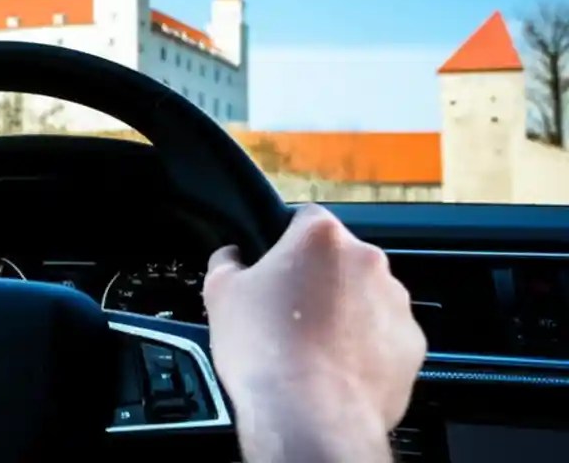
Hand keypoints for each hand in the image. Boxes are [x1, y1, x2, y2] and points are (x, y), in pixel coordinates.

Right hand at [203, 204, 425, 460]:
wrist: (310, 415)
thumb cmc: (266, 351)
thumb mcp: (220, 294)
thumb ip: (227, 261)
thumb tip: (232, 257)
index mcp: (321, 237)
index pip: (304, 218)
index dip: (284, 243)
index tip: (274, 269)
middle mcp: (367, 261)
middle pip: (338, 259)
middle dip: (317, 280)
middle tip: (287, 314)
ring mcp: (396, 303)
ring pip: (364, 296)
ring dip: (343, 312)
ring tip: (311, 347)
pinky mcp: (413, 343)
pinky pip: (384, 334)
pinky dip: (364, 346)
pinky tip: (334, 367)